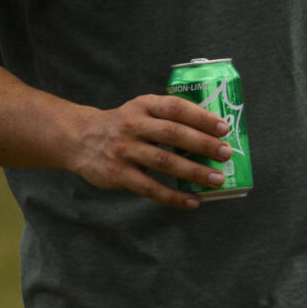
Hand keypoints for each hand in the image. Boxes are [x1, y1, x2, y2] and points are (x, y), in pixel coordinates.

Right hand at [68, 94, 234, 209]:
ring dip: (194, 172)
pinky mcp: (118, 173)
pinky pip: (150, 188)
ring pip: (164, 161)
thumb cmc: (125, 126)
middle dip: (203, 144)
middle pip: (173, 133)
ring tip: (218, 180)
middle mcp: (133, 125)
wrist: (80, 139)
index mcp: (144, 106)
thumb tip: (215, 136)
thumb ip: (170, 118)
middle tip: (226, 154)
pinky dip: (174, 196)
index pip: (175, 107)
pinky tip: (194, 201)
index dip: (201, 117)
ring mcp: (124, 150)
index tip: (224, 128)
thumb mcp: (142, 111)